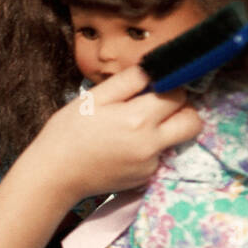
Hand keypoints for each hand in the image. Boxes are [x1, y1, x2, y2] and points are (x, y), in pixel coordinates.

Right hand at [36, 64, 201, 206]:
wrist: (55, 175)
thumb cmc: (68, 132)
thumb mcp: (94, 98)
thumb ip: (127, 81)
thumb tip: (152, 68)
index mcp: (139, 119)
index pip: (178, 95)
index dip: (169, 86)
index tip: (154, 87)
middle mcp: (151, 144)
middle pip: (193, 122)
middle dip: (183, 110)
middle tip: (159, 106)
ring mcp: (150, 165)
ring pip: (176, 140)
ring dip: (165, 130)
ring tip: (134, 129)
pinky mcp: (145, 179)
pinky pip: (159, 157)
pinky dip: (149, 149)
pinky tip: (124, 148)